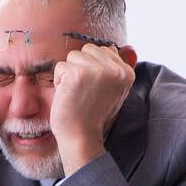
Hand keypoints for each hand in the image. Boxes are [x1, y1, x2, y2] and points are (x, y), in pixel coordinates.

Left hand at [49, 44, 134, 174]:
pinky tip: (68, 96)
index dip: (92, 69)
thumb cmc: (93, 115)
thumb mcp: (114, 90)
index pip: (103, 50)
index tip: (94, 90)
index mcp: (126, 72)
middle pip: (87, 50)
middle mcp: (115, 69)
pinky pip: (60, 66)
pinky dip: (59, 82)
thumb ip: (116, 69)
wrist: (81, 137)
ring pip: (73, 56)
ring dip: (69, 74)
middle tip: (84, 92)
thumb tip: (123, 47)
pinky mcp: (78, 74)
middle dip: (80, 68)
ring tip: (75, 93)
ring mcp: (97, 71)